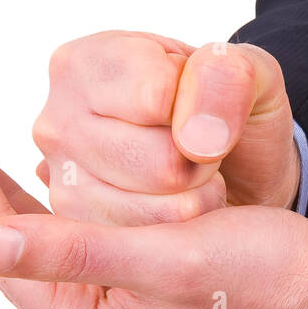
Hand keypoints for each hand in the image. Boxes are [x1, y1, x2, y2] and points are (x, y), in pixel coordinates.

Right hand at [33, 31, 300, 225]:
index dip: (202, 109)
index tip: (201, 103)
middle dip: (201, 161)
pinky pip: (153, 246)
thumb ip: (229, 79)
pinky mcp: (78, 231)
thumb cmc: (229, 108)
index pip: (156, 99)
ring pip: (159, 211)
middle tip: (199, 145)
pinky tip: (172, 202)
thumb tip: (196, 138)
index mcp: (89, 62)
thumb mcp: (250, 72)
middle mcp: (57, 120)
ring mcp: (61, 181)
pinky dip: (182, 229)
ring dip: (196, 197)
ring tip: (188, 172)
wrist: (233, 163)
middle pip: (160, 164)